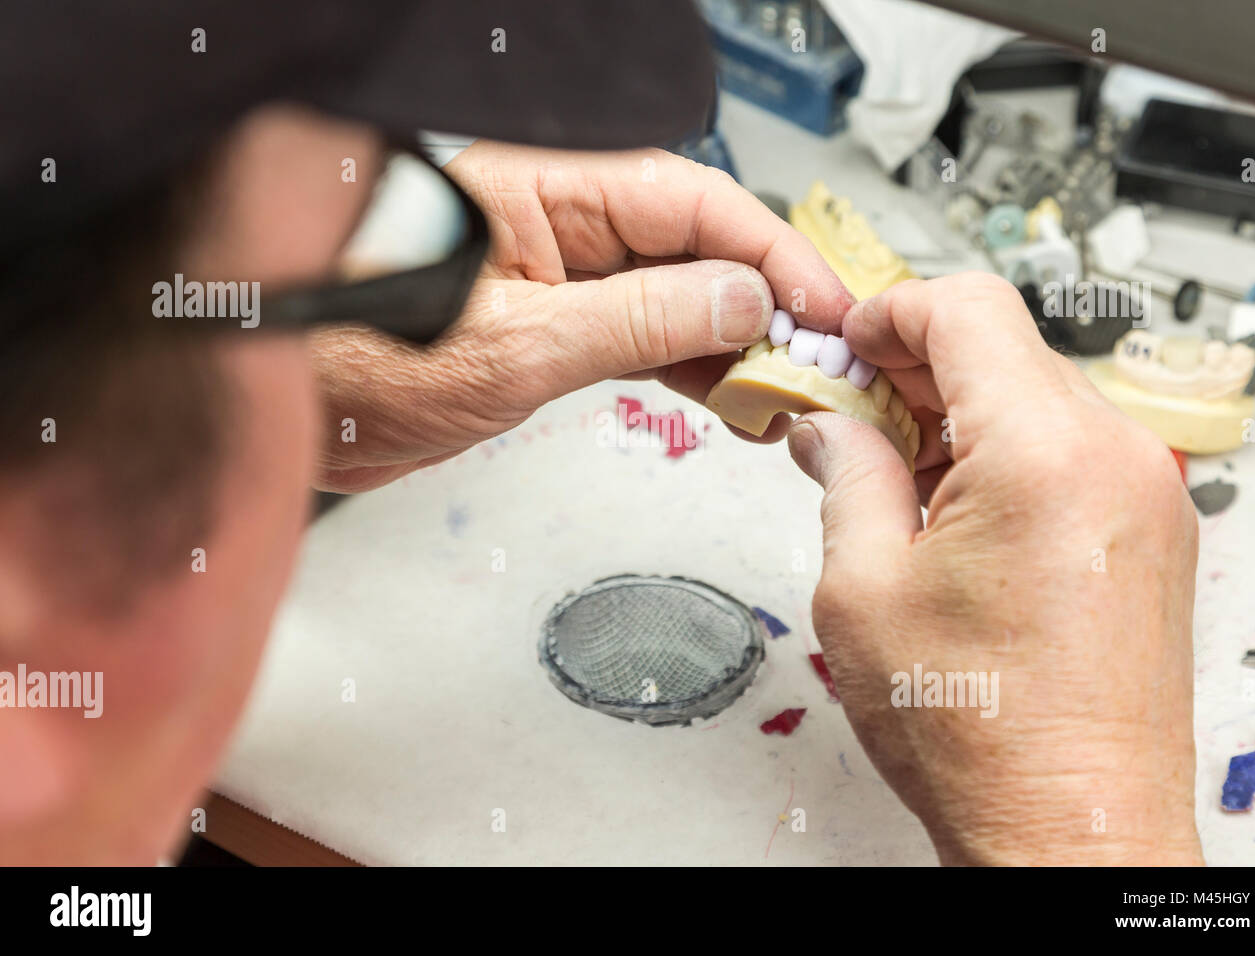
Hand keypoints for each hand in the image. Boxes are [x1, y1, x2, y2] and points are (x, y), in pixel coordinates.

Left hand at [311, 141, 853, 491]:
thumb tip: (740, 302)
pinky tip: (730, 396)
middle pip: (697, 246)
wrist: (285, 409)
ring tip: (783, 392)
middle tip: (816, 363)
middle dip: (765, 304)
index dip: (771, 254)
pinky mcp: (552, 329)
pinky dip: (692, 368)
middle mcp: (559, 224)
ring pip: (679, 295)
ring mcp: (560, 279)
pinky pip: (645, 335)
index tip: (823, 307)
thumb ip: (639, 320)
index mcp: (547, 190)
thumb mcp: (517, 344)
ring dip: (736, 344)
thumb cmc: (352, 355)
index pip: (693, 203)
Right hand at [788, 273, 1202, 864]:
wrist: (1073, 830)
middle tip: (846, 414)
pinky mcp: (1150, 530)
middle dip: (913, 368)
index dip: (889, 311)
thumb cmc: (986, 738)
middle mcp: (1113, 459)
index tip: (847, 342)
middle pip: (1002, 347)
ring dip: (955, 416)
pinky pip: (1067, 449)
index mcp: (1041, 455)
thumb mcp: (864, 589)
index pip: (966, 308)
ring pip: (1034, 397)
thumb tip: (828, 428)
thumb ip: (843, 477)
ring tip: (891, 478)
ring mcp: (1144, 494)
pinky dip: (1001, 454)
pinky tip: (947, 510)